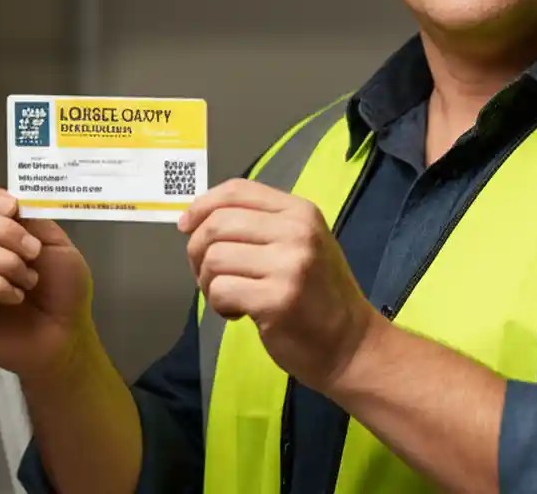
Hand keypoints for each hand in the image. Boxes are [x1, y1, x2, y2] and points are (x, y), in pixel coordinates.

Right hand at [0, 185, 93, 382]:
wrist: (69, 334)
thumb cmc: (63, 293)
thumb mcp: (57, 243)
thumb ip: (31, 219)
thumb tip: (9, 200)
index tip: (14, 209)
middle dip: (4, 232)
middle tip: (32, 253)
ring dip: (6, 263)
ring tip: (28, 280)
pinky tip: (15, 297)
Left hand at [178, 178, 381, 392]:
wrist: (351, 344)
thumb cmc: (319, 296)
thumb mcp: (301, 245)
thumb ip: (260, 226)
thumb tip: (196, 219)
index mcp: (301, 212)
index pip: (237, 190)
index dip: (202, 205)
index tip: (185, 226)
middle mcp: (297, 232)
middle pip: (218, 223)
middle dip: (198, 251)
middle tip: (209, 275)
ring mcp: (289, 265)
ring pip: (214, 258)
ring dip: (209, 282)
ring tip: (230, 297)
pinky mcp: (276, 299)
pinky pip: (221, 290)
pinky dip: (219, 305)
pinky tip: (238, 314)